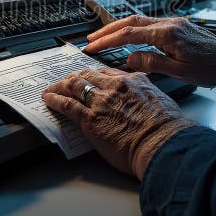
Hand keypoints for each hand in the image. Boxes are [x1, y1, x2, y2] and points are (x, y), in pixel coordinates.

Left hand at [42, 67, 194, 179]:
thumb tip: (145, 101)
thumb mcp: (161, 102)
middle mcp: (115, 87)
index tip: (88, 76)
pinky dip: (55, 100)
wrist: (162, 143)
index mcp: (133, 81)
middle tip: (65, 81)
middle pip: (87, 75)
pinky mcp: (90, 119)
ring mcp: (101, 101)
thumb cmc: (167, 130)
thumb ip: (147, 97)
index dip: (94, 74)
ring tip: (52, 88)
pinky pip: (67, 105)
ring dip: (60, 86)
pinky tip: (48, 99)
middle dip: (73, 77)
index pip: (107, 71)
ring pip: (74, 86)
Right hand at [84, 15, 215, 87]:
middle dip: (108, 30)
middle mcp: (169, 24)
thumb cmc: (214, 68)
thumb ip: (153, 63)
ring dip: (120, 28)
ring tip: (105, 36)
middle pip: (130, 22)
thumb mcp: (181, 72)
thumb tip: (130, 59)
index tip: (93, 47)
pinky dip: (134, 29)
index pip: (129, 35)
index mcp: (167, 34)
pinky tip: (129, 36)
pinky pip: (149, 24)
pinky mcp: (178, 26)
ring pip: (139, 21)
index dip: (107, 41)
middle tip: (91, 38)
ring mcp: (174, 23)